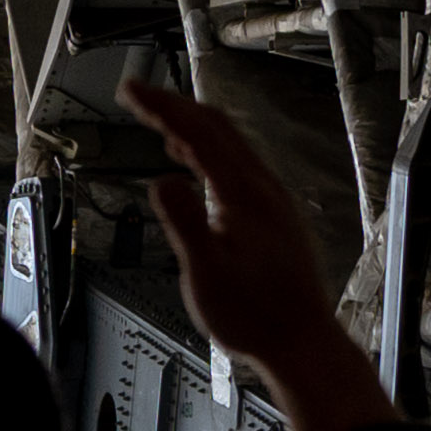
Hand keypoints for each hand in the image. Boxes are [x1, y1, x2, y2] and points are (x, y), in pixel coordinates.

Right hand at [121, 77, 397, 430]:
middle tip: (139, 97)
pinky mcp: (273, 215)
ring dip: (192, 125)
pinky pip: (237, 165)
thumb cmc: (255, 316)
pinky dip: (209, 150)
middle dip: (175, 106)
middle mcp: (262, 188)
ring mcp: (271, 200)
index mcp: (243, 194)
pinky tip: (194, 163)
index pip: (197, 133)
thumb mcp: (205, 275)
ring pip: (230, 143)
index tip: (130, 91)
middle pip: (217, 127)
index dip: (160, 107)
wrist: (300, 339)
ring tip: (160, 120)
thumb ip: (184, 223)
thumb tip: (161, 182)